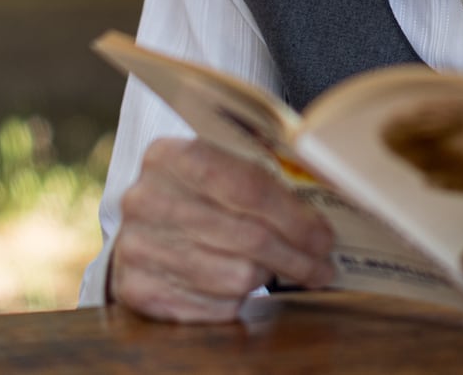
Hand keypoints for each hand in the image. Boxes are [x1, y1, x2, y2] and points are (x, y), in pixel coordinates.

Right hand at [110, 137, 336, 320]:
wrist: (142, 222)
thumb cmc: (199, 192)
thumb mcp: (223, 166)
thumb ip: (264, 181)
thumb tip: (322, 222)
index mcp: (171, 155)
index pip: (248, 187)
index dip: (294, 217)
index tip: (325, 237)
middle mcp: (146, 200)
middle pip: (247, 237)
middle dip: (295, 256)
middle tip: (322, 266)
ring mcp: (137, 247)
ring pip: (234, 276)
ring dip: (267, 276)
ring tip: (281, 270)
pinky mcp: (138, 290)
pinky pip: (213, 306)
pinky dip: (236, 298)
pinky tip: (240, 284)